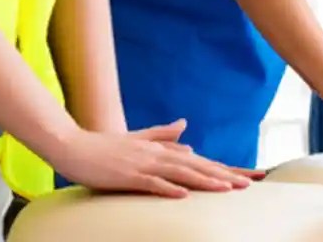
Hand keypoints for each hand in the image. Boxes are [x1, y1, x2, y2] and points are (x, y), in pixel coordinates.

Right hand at [48, 119, 262, 197]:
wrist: (74, 146)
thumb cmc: (105, 148)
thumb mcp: (138, 140)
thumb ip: (162, 135)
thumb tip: (184, 126)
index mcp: (163, 150)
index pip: (201, 161)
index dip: (226, 168)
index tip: (248, 176)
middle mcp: (159, 155)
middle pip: (198, 166)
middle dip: (225, 176)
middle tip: (249, 184)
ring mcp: (144, 164)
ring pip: (181, 173)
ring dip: (205, 181)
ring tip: (227, 189)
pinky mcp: (128, 175)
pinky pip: (152, 183)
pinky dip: (168, 188)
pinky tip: (184, 195)